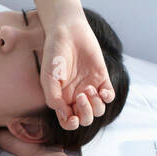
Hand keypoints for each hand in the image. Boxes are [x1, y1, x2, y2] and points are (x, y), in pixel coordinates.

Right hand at [33, 0, 113, 130]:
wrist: (68, 31)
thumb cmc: (54, 52)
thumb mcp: (48, 77)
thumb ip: (53, 97)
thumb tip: (64, 115)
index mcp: (61, 98)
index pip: (68, 121)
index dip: (71, 124)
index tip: (72, 117)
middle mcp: (76, 96)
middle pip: (85, 119)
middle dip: (85, 114)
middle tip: (81, 96)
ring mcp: (90, 87)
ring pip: (98, 110)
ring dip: (95, 105)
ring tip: (88, 88)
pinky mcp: (102, 78)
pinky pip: (109, 96)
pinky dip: (107, 97)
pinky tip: (102, 90)